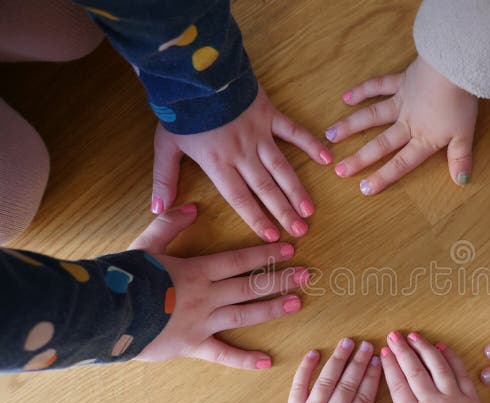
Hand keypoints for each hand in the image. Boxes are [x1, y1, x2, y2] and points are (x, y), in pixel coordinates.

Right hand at [131, 204, 307, 368]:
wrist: (104, 313)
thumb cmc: (124, 278)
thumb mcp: (146, 244)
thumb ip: (170, 224)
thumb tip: (191, 205)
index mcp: (198, 270)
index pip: (240, 260)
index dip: (266, 254)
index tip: (290, 249)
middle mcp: (207, 295)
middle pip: (250, 285)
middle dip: (280, 278)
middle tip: (307, 275)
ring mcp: (202, 322)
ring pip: (245, 314)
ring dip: (272, 308)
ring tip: (297, 303)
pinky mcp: (193, 345)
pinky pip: (222, 354)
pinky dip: (244, 359)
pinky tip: (266, 361)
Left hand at [151, 88, 332, 240]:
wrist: (195, 72)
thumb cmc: (180, 111)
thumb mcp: (165, 146)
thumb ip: (164, 179)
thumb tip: (157, 209)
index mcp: (218, 163)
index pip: (240, 198)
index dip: (256, 219)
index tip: (271, 237)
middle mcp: (242, 153)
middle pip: (266, 189)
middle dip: (284, 212)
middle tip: (300, 232)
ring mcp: (259, 134)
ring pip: (282, 168)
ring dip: (297, 190)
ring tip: (310, 210)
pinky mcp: (269, 115)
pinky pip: (294, 132)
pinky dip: (311, 144)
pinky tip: (326, 159)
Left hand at [275, 338, 392, 402]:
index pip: (364, 397)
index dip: (373, 377)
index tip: (379, 361)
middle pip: (349, 383)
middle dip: (359, 362)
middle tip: (367, 345)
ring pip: (327, 379)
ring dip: (338, 359)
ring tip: (347, 342)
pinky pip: (299, 385)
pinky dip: (305, 368)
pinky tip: (313, 353)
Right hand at [326, 56, 477, 195]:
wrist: (454, 67)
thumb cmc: (461, 102)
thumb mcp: (465, 134)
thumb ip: (460, 158)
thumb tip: (460, 181)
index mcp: (423, 138)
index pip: (401, 163)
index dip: (383, 177)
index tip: (364, 190)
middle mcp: (407, 123)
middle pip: (380, 144)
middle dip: (359, 159)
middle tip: (338, 170)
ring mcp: (401, 101)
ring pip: (372, 116)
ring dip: (350, 126)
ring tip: (330, 136)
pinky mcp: (401, 81)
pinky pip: (378, 86)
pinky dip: (362, 90)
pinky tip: (346, 97)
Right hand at [378, 331, 486, 402]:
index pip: (398, 384)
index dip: (390, 366)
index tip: (384, 352)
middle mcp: (432, 402)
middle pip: (414, 370)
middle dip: (402, 350)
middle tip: (394, 335)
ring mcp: (453, 397)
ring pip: (437, 366)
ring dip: (424, 348)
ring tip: (414, 336)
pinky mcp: (470, 397)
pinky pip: (460, 372)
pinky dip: (451, 357)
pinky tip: (442, 347)